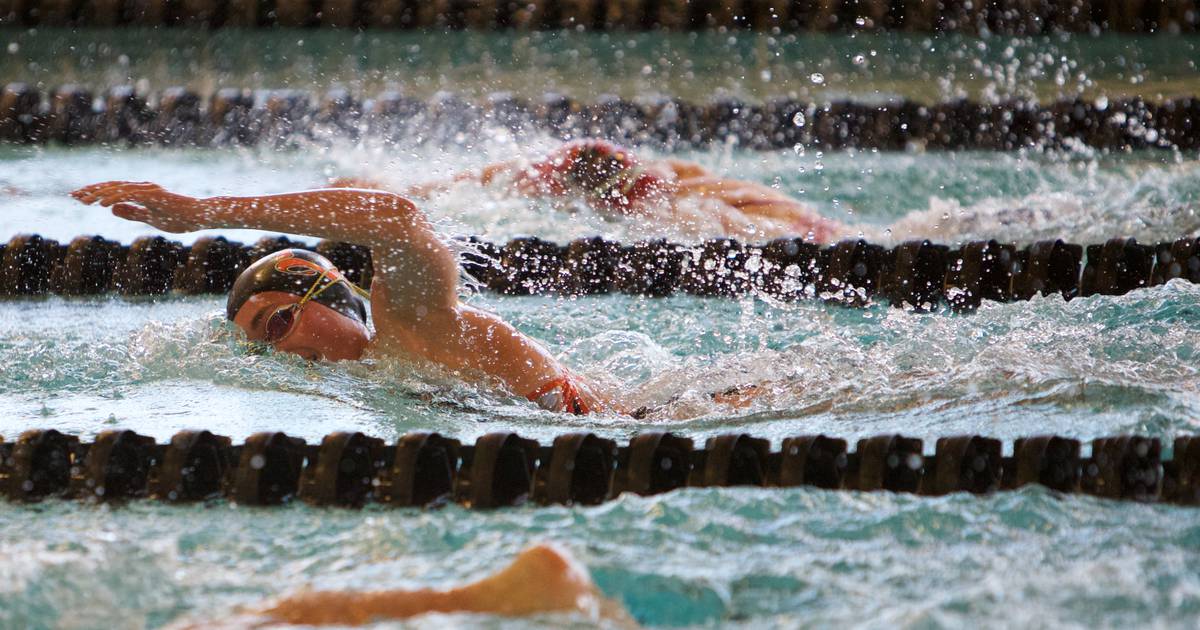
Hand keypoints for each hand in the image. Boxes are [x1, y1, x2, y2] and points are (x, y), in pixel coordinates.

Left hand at [70, 181, 206, 232]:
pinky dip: (114, 197)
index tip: (80, 198)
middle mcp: (143, 187)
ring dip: (98, 194)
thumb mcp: (150, 218)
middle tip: (73, 196)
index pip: (114, 190)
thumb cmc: (180, 218)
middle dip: (91, 191)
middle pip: (111, 186)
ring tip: (83, 200)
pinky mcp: (153, 195)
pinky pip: (129, 195)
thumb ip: (132, 212)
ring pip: (117, 189)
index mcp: (142, 192)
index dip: (96, 193)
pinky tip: (102, 203)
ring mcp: (148, 190)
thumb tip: (112, 209)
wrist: (199, 216)